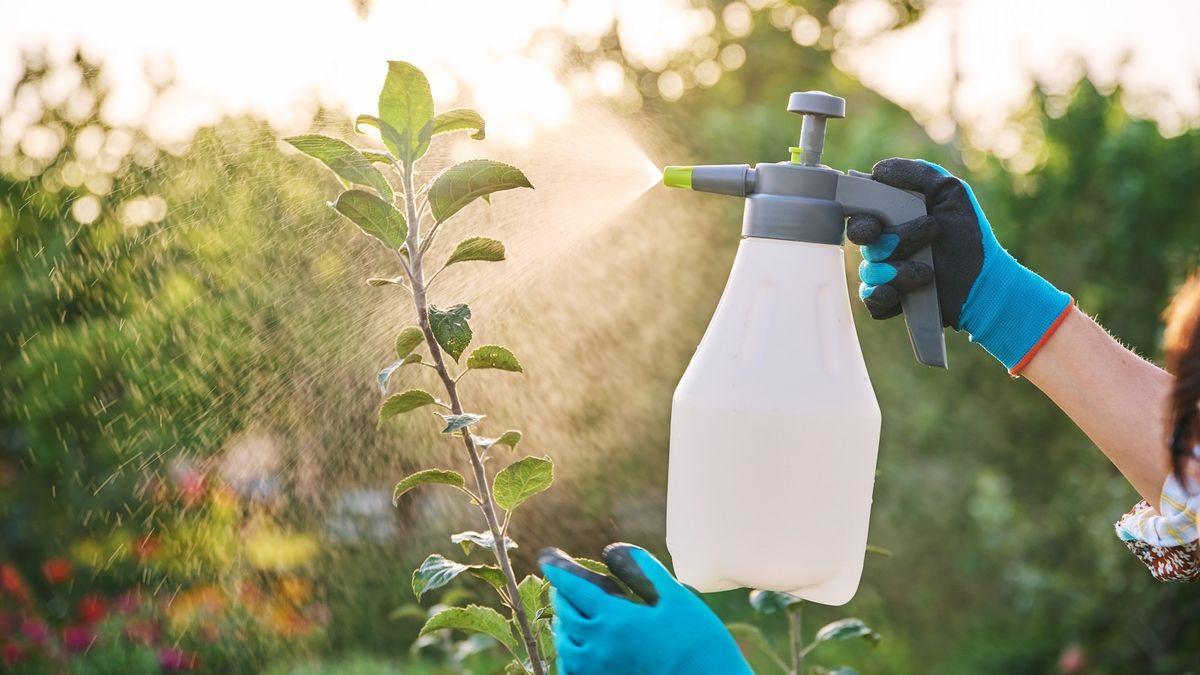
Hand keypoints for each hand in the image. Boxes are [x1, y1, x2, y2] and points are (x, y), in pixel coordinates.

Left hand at [538, 543, 750, 674]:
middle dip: (561, 594)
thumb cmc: (699, 641)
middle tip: (563, 584)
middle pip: (566, 614)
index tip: (547, 559)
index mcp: (615, 619)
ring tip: (568, 613)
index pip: (574, 588)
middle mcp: (599, 646)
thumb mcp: (676, 598)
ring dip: (562, 624)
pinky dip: (567, 654)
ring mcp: (598, 671)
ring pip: (564, 644)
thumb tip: (615, 549)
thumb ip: (644, 570)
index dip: (558, 571)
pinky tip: (576, 647)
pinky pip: (571, 670)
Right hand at [847, 158, 1071, 371]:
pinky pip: (870, 300)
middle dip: (888, 242)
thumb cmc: (969, 235)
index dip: (862, 221)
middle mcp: (885, 245)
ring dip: (899, 270)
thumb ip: (918, 173)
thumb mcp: (951, 193)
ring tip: (927, 272)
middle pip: (863, 243)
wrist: (985, 280)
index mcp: (894, 220)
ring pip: (870, 271)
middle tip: (905, 242)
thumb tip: (878, 170)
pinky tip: (898, 293)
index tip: (875, 226)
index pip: (860, 216)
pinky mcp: (889, 301)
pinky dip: (882, 296)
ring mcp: (885, 274)